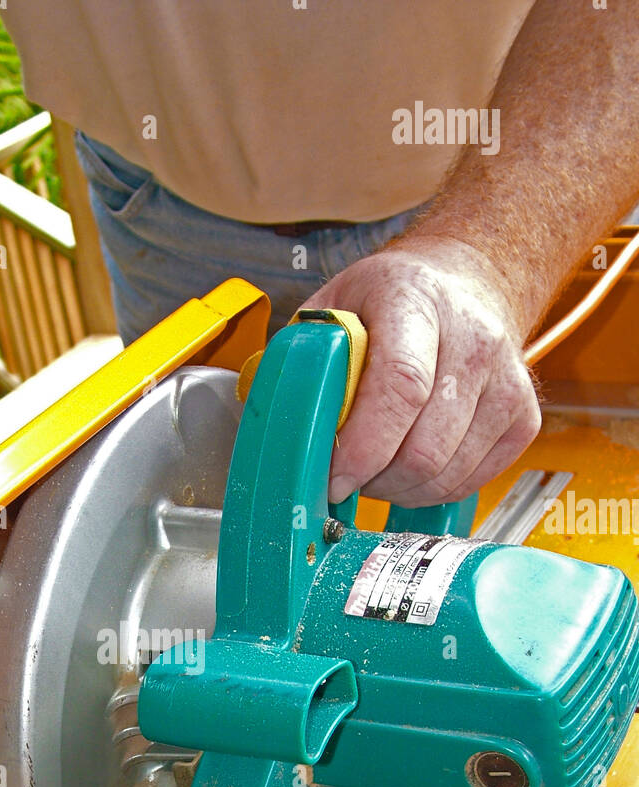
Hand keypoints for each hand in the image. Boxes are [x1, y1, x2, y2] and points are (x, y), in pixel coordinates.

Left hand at [300, 235, 540, 505]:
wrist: (465, 283)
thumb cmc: (389, 302)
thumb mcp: (334, 307)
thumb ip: (305, 360)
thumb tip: (276, 423)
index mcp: (415, 301)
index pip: (402, 385)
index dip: (364, 446)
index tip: (335, 477)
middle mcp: (473, 338)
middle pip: (425, 446)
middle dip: (375, 479)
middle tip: (347, 474)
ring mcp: (506, 380)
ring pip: (446, 473)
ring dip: (399, 489)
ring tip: (377, 468)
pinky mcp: (523, 417)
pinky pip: (470, 481)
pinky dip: (432, 490)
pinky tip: (410, 467)